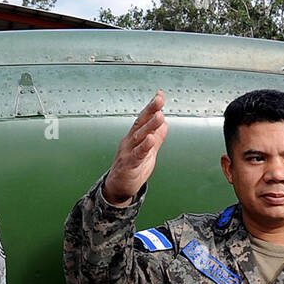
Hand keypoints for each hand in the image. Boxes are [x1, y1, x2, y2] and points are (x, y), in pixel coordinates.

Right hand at [102, 91, 167, 205]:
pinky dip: (144, 147)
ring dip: (149, 126)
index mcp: (135, 137)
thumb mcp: (148, 152)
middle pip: (140, 124)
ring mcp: (128, 153)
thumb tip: (165, 124)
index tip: (160, 95)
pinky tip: (150, 140)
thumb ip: (156, 138)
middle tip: (159, 100)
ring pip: (139, 137)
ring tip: (159, 116)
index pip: (143, 119)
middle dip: (150, 111)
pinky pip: (137, 155)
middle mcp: (130, 142)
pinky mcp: (129, 165)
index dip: (151, 107)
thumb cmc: (132, 169)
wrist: (118, 188)